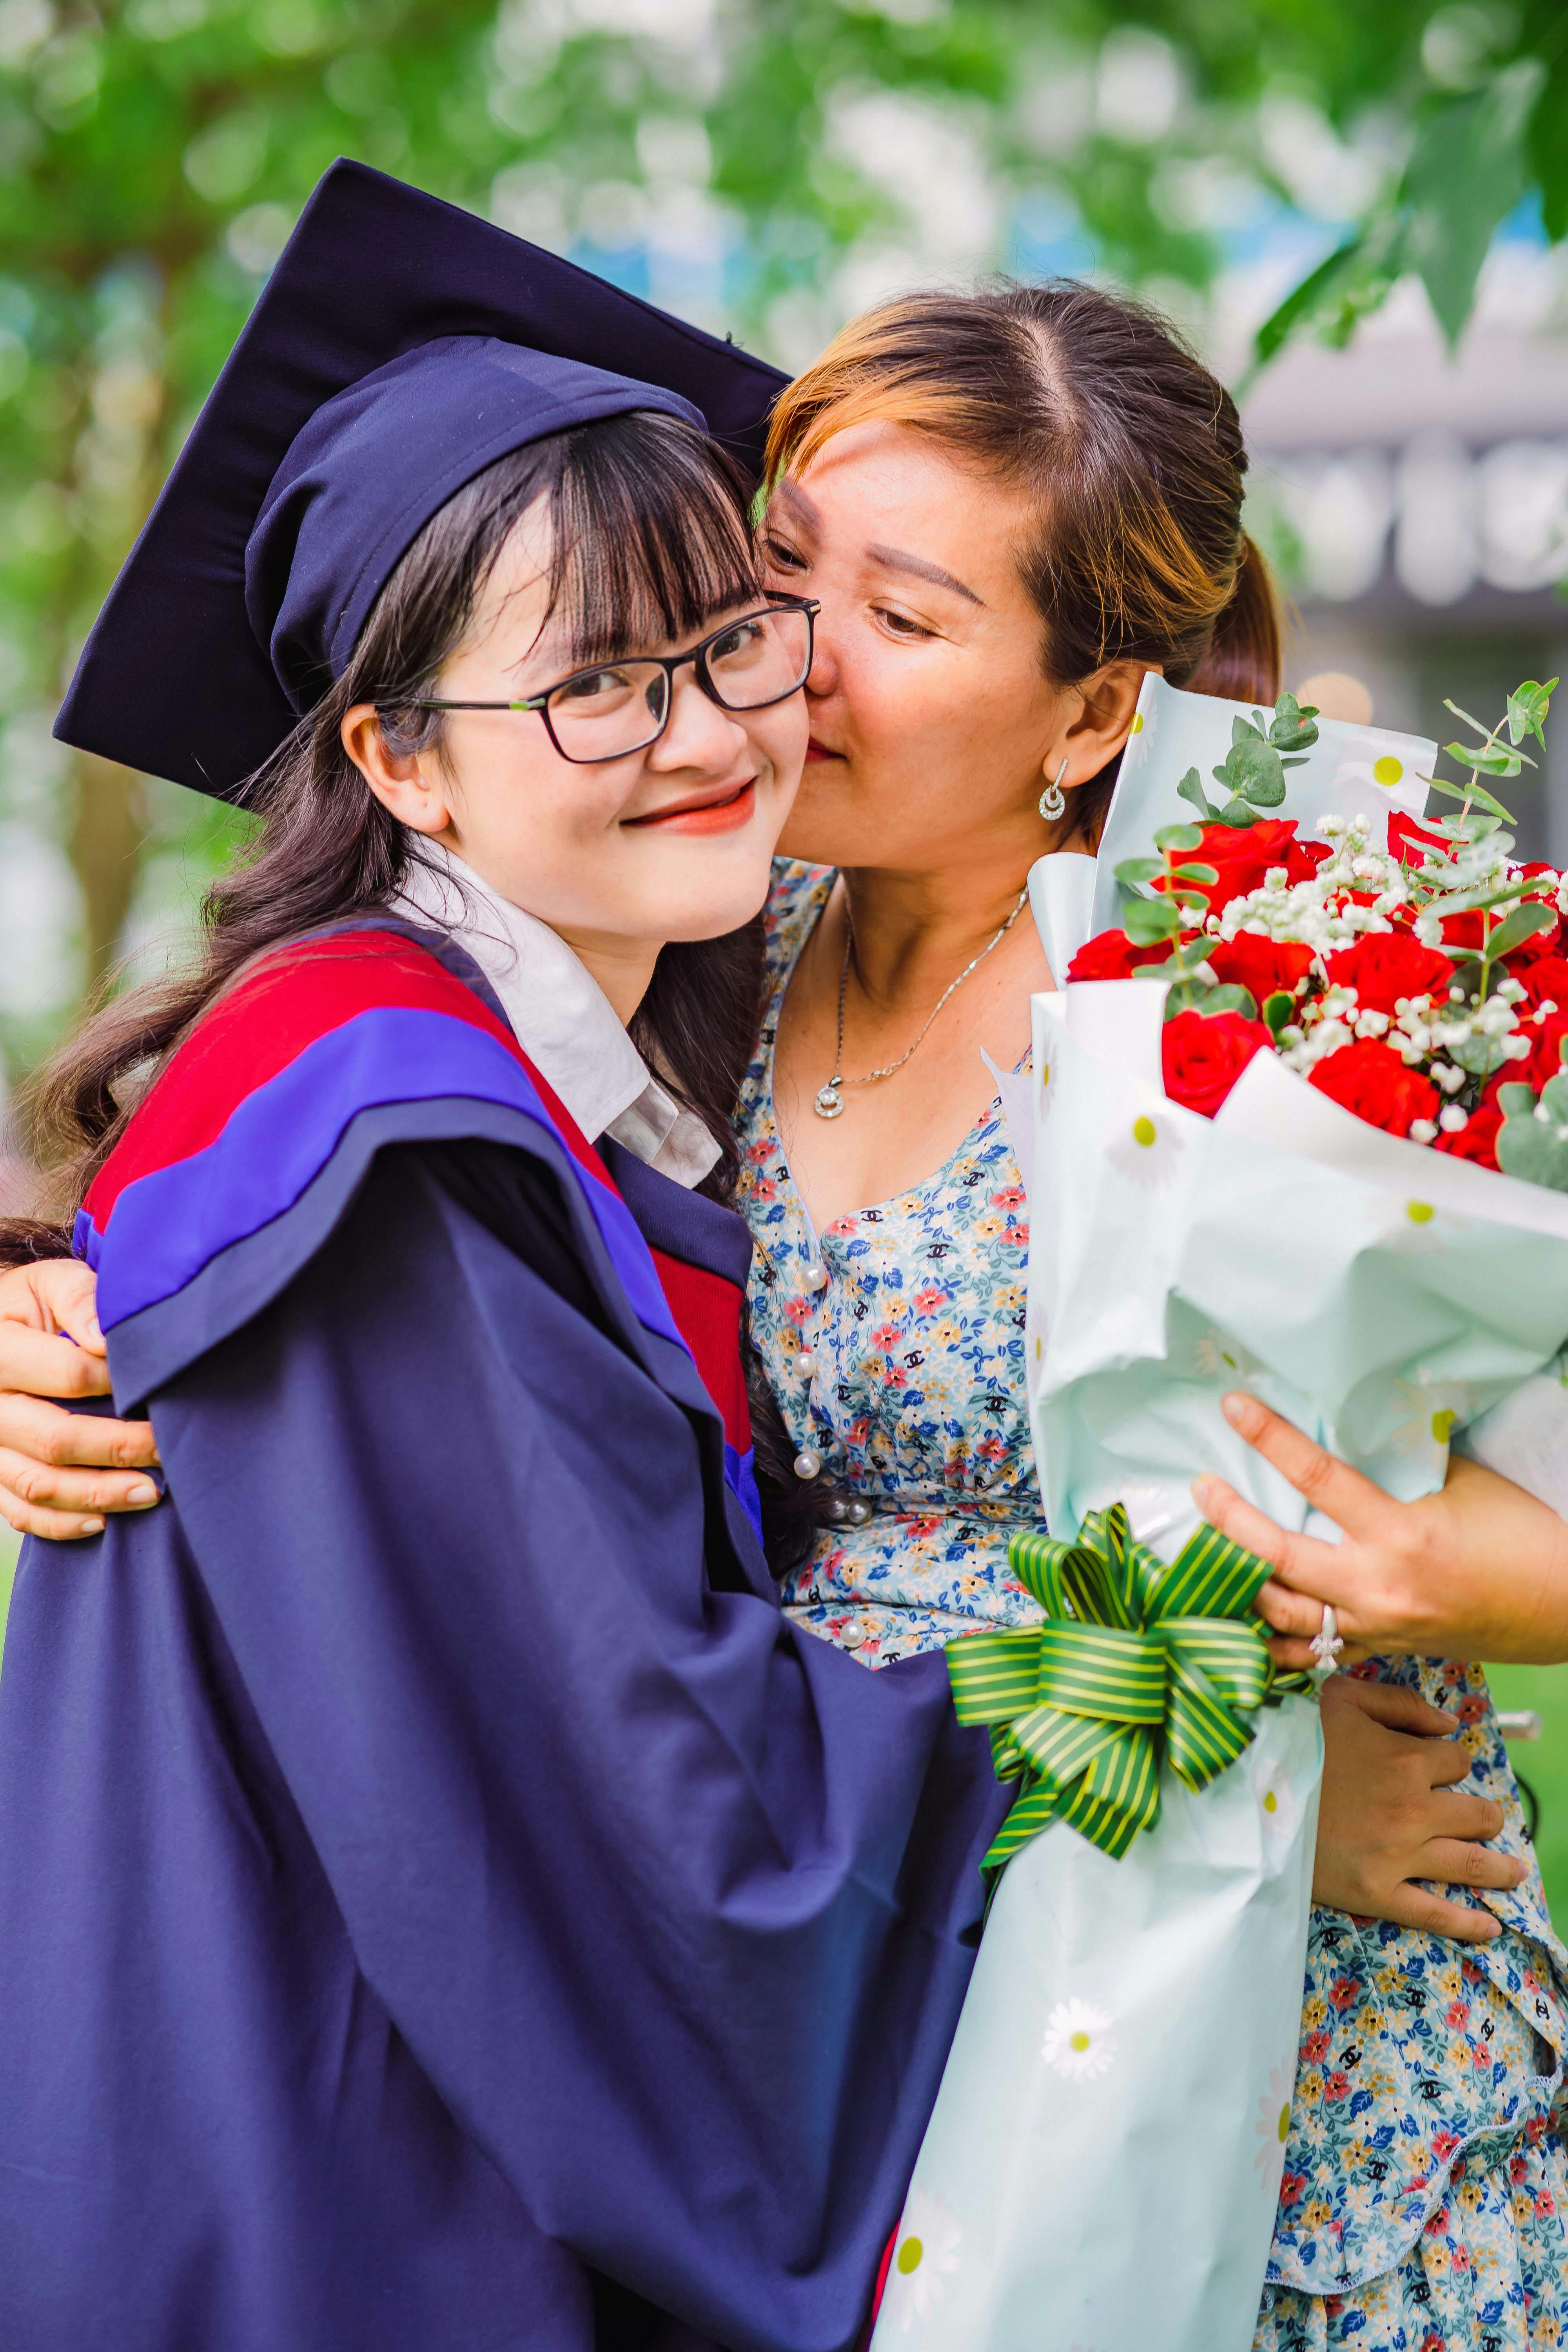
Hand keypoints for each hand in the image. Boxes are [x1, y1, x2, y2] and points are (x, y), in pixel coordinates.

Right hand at [0, 1260, 159, 1540]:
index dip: (118, 1383)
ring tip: (152, 1493)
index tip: (160, 1386)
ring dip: (99, 1495)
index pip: (67, 1375)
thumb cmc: (34, 1305)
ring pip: (37, 1485)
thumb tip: (107, 1342)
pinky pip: (19, 1512)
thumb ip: (81, 1301)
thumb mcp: (52, 1283)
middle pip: (54, 1439)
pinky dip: (61, 1524)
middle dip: (119, 1449)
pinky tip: (104, 1521)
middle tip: (168, 1451)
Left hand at [1192, 1390, 1567, 1669]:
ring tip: (1207, 1558)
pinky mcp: (1382, 1652)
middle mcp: (1379, 1588)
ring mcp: (1377, 1628)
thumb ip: (1400, 1462)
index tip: (1232, 1407)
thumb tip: (1349, 1428)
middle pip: (1279, 1559)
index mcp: (1400, 1536)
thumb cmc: (1520, 1535)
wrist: (1564, 1607)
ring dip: (1240, 1590)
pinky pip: (1312, 1655)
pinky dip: (1275, 1642)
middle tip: (1201, 1489)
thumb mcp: (1461, 1483)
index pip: (1316, 1477)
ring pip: (1284, 1619)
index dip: (1270, 1437)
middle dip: (1231, 1523)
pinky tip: (1246, 1622)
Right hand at [1314, 1674, 1523, 1941]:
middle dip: (1483, 1815)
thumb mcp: (1342, 1698)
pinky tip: (1490, 1927)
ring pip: (1471, 1863)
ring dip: (1499, 1869)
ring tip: (1513, 1873)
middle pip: (1478, 1814)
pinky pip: (1435, 1914)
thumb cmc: (1289, 1736)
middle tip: (1480, 1821)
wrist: (1243, 1788)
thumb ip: (1399, 1703)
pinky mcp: (1377, 1892)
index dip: (1448, 1763)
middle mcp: (1414, 1808)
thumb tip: (1447, 1723)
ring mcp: (1399, 1854)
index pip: (1456, 1760)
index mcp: (1407, 1759)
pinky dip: (1469, 1923)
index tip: (1435, 1770)